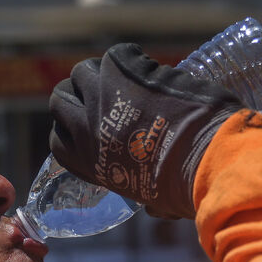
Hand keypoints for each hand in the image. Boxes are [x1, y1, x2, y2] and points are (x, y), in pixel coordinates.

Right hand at [48, 44, 241, 220]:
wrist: (203, 157)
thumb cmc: (184, 187)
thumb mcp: (153, 199)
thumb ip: (146, 199)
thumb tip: (155, 208)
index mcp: (86, 162)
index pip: (58, 139)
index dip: (73, 129)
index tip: (91, 125)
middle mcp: (83, 126)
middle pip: (60, 98)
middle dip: (79, 94)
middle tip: (107, 94)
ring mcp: (100, 93)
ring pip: (83, 70)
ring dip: (104, 72)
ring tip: (131, 79)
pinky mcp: (121, 68)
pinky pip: (120, 54)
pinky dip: (136, 59)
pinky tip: (156, 70)